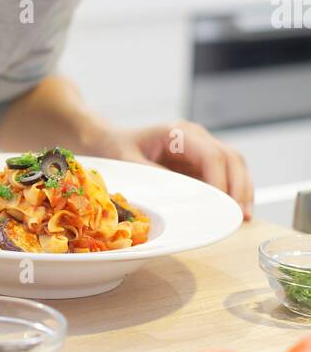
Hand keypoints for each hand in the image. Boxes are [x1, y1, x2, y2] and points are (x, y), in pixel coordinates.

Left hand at [89, 119, 254, 221]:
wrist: (109, 142)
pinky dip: (232, 193)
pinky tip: (232, 212)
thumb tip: (183, 197)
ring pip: (234, 166)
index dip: (222, 181)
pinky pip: (225, 176)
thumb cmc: (116, 150)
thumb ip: (156, 177)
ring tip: (242, 218)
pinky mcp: (201, 164)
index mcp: (178, 133)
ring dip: (242, 191)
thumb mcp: (130, 164)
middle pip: (231, 158)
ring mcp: (201, 150)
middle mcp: (196, 138)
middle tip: (240, 216)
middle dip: (240, 187)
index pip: (212, 155)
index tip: (222, 205)